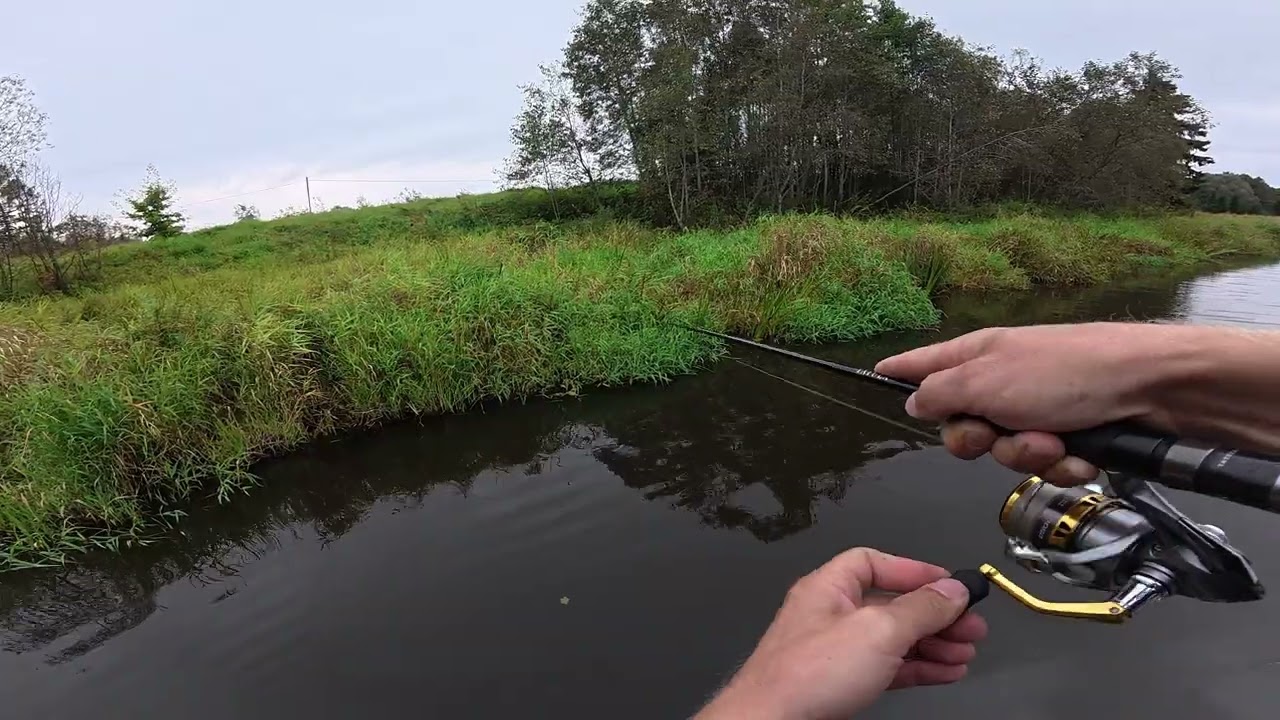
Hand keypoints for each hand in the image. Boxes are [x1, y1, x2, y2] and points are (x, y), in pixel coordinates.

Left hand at [693, 548, 987, 719]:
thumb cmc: (808, 674)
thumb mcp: (878, 630)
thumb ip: (920, 608)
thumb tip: (952, 591)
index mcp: (828, 588)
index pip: (875, 563)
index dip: (915, 571)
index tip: (950, 585)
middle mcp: (830, 614)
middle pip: (891, 603)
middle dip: (935, 615)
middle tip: (971, 627)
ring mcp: (835, 651)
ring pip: (893, 639)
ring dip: (933, 644)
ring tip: (966, 653)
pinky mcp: (841, 683)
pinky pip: (888, 667)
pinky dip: (919, 668)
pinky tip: (945, 672)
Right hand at [874, 323, 1179, 485]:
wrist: (1151, 388)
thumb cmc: (1064, 373)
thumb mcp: (987, 381)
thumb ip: (940, 394)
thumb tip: (911, 402)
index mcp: (978, 356)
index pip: (923, 364)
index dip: (899, 373)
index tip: (873, 377)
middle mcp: (1004, 381)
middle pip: (962, 425)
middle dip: (980, 441)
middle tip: (997, 431)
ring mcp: (1039, 409)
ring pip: (1006, 453)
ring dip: (1028, 456)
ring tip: (1056, 442)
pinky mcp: (1072, 434)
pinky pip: (1047, 466)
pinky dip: (1063, 466)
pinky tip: (1081, 455)